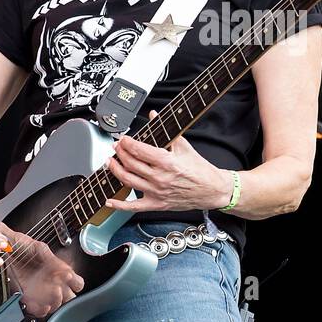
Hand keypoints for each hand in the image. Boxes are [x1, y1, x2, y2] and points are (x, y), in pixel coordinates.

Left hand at [4, 227, 84, 317]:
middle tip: (58, 288)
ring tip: (49, 295)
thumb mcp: (39, 248)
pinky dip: (39, 310)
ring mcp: (40, 292)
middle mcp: (52, 283)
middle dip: (66, 296)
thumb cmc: (23, 246)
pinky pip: (37, 310)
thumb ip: (52, 259)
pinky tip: (39, 304)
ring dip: (54, 303)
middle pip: (68, 298)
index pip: (77, 283)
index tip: (68, 278)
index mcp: (59, 271)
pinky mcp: (27, 297)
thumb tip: (66, 270)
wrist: (4, 249)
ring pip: (54, 306)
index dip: (75, 283)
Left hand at [103, 110, 228, 212]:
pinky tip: (109, 200)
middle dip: (120, 152)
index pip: (139, 150)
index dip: (127, 142)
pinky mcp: (156, 204)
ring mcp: (156, 192)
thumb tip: (154, 115)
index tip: (123, 138)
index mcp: (167, 162)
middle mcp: (159, 178)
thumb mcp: (184, 146)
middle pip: (131, 163)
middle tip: (116, 146)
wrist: (212, 190)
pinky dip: (119, 205)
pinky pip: (133, 206)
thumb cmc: (200, 170)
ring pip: (128, 180)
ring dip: (115, 170)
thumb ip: (167, 131)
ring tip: (110, 162)